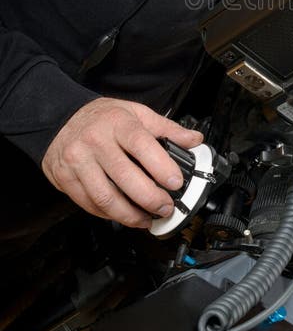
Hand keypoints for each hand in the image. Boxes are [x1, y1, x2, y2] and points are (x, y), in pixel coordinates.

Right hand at [41, 97, 203, 227]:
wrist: (60, 119)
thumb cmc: (102, 117)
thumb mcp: (136, 112)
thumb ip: (166, 128)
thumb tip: (194, 140)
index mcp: (117, 123)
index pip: (141, 145)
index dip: (161, 166)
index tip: (176, 182)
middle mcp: (96, 142)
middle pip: (125, 177)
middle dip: (150, 199)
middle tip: (166, 207)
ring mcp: (79, 162)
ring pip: (106, 197)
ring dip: (131, 215)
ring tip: (148, 218)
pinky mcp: (66, 179)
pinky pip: (90, 205)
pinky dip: (110, 215)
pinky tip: (125, 215)